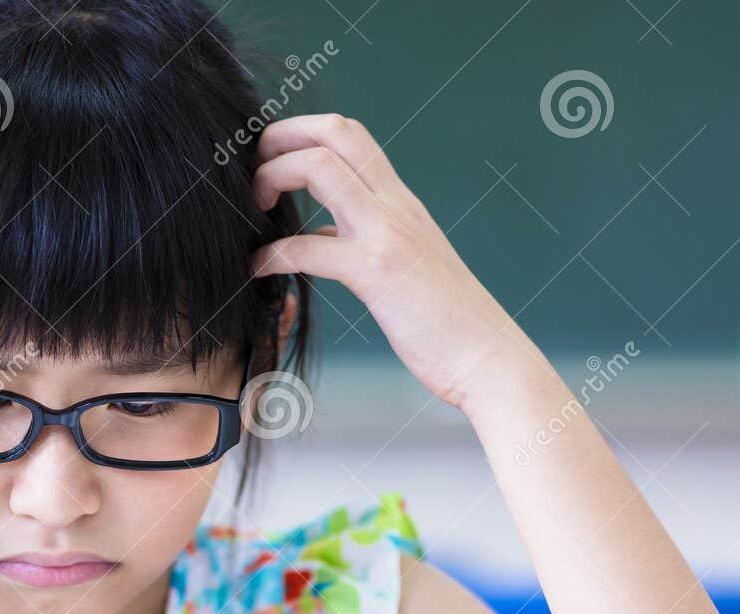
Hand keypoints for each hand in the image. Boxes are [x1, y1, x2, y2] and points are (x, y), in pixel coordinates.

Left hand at [250, 114, 542, 412]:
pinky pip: (307, 248)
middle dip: (281, 137)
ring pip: (319, 166)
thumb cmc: (444, 320)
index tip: (269, 163)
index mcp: (400, 202)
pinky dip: (271, 255)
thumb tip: (322, 236)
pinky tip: (257, 270)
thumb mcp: (403, 264)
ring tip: (253, 210)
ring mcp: (386, 233)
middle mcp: (395, 205)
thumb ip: (361, 240)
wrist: (488, 356)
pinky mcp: (376, 272)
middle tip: (251, 171)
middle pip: (334, 130)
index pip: (349, 134)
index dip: (300, 134)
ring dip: (272, 176)